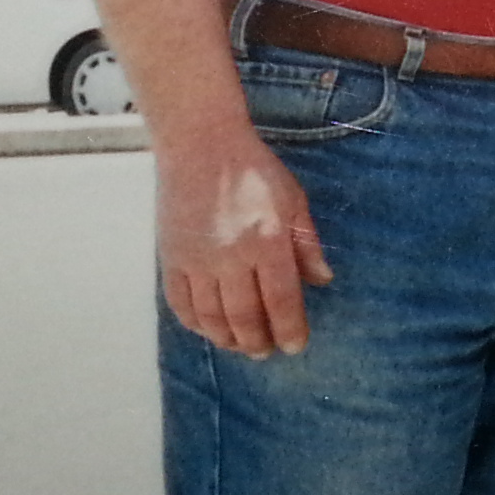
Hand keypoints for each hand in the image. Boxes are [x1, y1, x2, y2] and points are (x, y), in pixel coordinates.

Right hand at [156, 130, 332, 355]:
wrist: (200, 143)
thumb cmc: (254, 170)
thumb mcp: (293, 199)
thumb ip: (307, 243)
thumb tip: (323, 280)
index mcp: (268, 240)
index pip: (281, 300)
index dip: (289, 329)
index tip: (295, 346)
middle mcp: (231, 256)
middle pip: (245, 316)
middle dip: (258, 342)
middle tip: (266, 351)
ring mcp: (197, 259)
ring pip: (212, 317)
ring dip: (228, 339)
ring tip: (241, 346)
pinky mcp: (171, 257)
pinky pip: (181, 304)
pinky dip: (196, 324)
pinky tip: (209, 329)